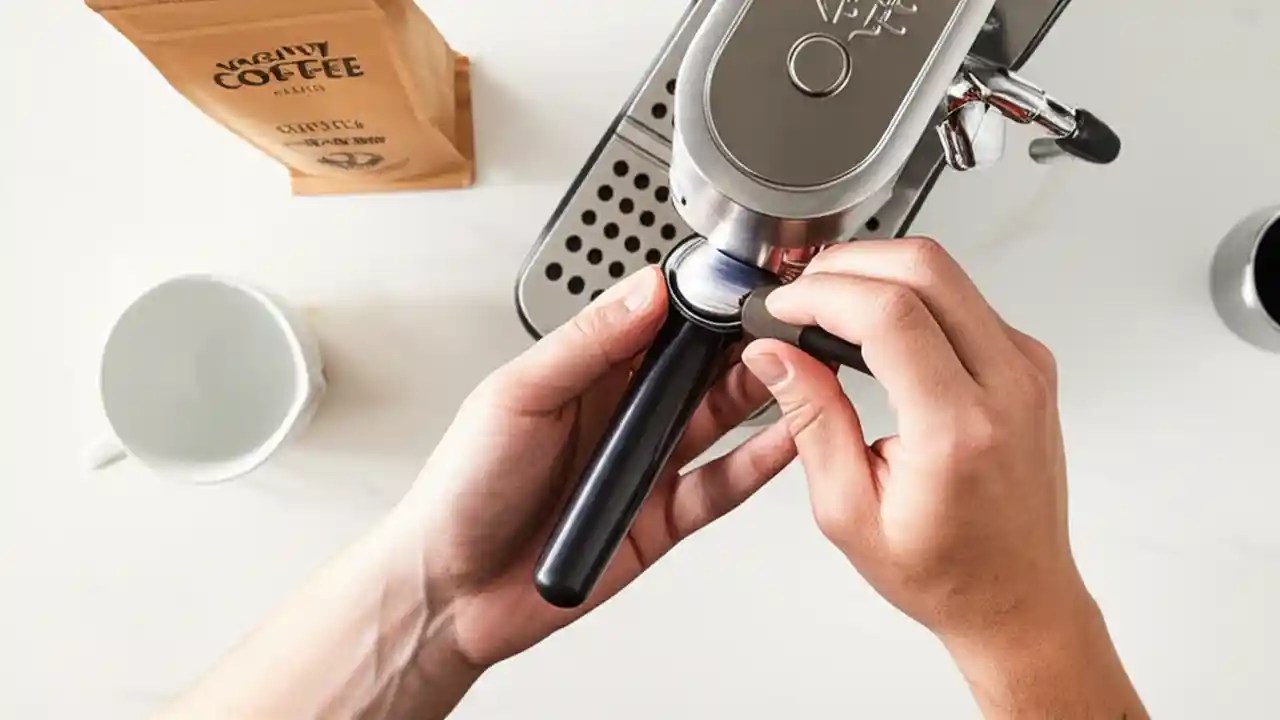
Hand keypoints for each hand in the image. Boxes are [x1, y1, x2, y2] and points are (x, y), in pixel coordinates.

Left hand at [399, 266, 795, 670]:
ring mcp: (645, 465)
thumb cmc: (463, 487)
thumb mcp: (518, 395)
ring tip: (800, 371)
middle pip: (698, 368)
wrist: (451, 589)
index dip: (700, 303)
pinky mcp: (662, 518)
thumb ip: (587, 343)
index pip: (658, 320)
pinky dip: (757, 464)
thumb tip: (647, 288)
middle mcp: (620, 412)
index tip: (739, 286)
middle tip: (785, 328)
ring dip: (760, 395)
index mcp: (585, 370)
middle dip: (743, 345)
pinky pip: (720, 486)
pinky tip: (785, 439)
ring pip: (719, 420)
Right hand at [740, 238, 1144, 717]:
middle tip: (799, 292)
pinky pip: (963, 298)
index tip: (783, 307)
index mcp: (958, 429)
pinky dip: (908, 294)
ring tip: (826, 306)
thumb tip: (775, 354)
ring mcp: (1025, 368)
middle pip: (924, 267)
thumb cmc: (946, 570)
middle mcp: (1006, 386)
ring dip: (876, 272)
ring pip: (946, 272)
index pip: (890, 314)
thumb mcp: (849, 511)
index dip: (823, 294)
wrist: (1017, 596)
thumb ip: (811, 421)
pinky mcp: (1027, 362)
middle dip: (846, 264)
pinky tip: (870, 324)